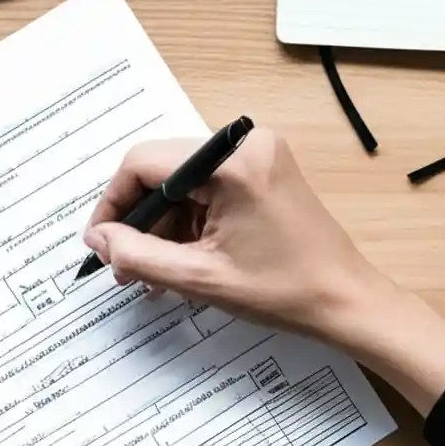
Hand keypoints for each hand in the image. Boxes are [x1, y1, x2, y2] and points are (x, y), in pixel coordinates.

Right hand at [84, 128, 389, 340]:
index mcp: (231, 164)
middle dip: (137, 217)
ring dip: (160, 222)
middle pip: (160, 168)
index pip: (143, 163)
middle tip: (124, 262)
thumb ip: (138, 255)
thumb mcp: (199, 278)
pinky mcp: (262, 167)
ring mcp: (256, 152)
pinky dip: (186, 218)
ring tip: (151, 269)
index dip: (113, 204)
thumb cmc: (284, 292)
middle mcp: (245, 144)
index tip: (101, 242)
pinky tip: (180, 256)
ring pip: (179, 178)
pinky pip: (204, 184)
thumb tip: (98, 238)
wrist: (346, 301)